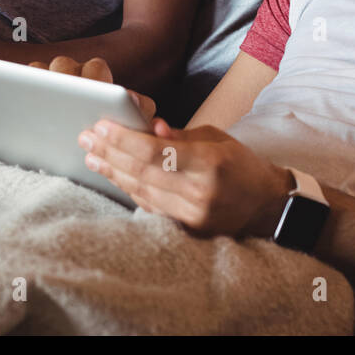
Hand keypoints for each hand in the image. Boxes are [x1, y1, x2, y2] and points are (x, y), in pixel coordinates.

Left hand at [28, 58, 289, 235]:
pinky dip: (129, 188)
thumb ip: (181, 136)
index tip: (101, 125)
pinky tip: (113, 175)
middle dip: (110, 152)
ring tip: (92, 156)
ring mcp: (191, 215)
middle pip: (142, 171)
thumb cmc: (241, 165)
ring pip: (141, 190)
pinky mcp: (186, 229)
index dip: (124, 138)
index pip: (156, 151)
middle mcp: (198, 192)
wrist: (267, 207)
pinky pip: (150, 205)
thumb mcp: (217, 138)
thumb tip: (151, 127)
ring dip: (113, 172)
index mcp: (209, 163)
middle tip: (86, 138)